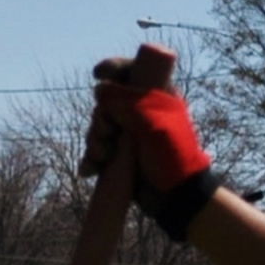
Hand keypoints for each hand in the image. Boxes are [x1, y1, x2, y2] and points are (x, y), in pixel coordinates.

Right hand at [82, 56, 220, 240]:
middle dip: (100, 118)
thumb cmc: (171, 155)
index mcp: (155, 97)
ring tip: (102, 156)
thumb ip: (126, 102)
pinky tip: (89, 171)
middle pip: (107, 103)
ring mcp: (128, 137)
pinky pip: (95, 154)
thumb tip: (99, 89)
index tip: (98, 74)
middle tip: (108, 132)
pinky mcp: (118, 159)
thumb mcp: (151, 122)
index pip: (132, 72)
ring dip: (94, 142)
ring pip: (98, 129)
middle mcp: (139, 114)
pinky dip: (90, 161)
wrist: (175, 196)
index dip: (114, 68)